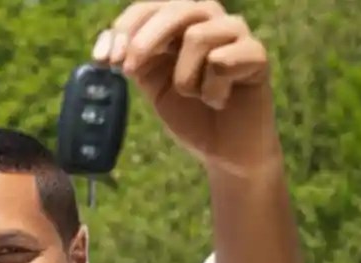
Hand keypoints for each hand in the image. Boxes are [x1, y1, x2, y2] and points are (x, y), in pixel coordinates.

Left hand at [94, 0, 281, 176]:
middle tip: (129, 71)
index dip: (125, 27)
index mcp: (180, 24)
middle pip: (175, 9)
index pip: (150, 7)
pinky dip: (211, 90)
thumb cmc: (190, 112)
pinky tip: (220, 101)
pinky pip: (222, 60)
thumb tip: (109, 46)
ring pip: (198, 35)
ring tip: (196, 95)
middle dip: (144, 41)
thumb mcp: (152, 85)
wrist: (224, 149)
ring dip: (185, 77)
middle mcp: (209, 20)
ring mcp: (236, 34)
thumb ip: (135, 61)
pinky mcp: (257, 55)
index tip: (103, 59)